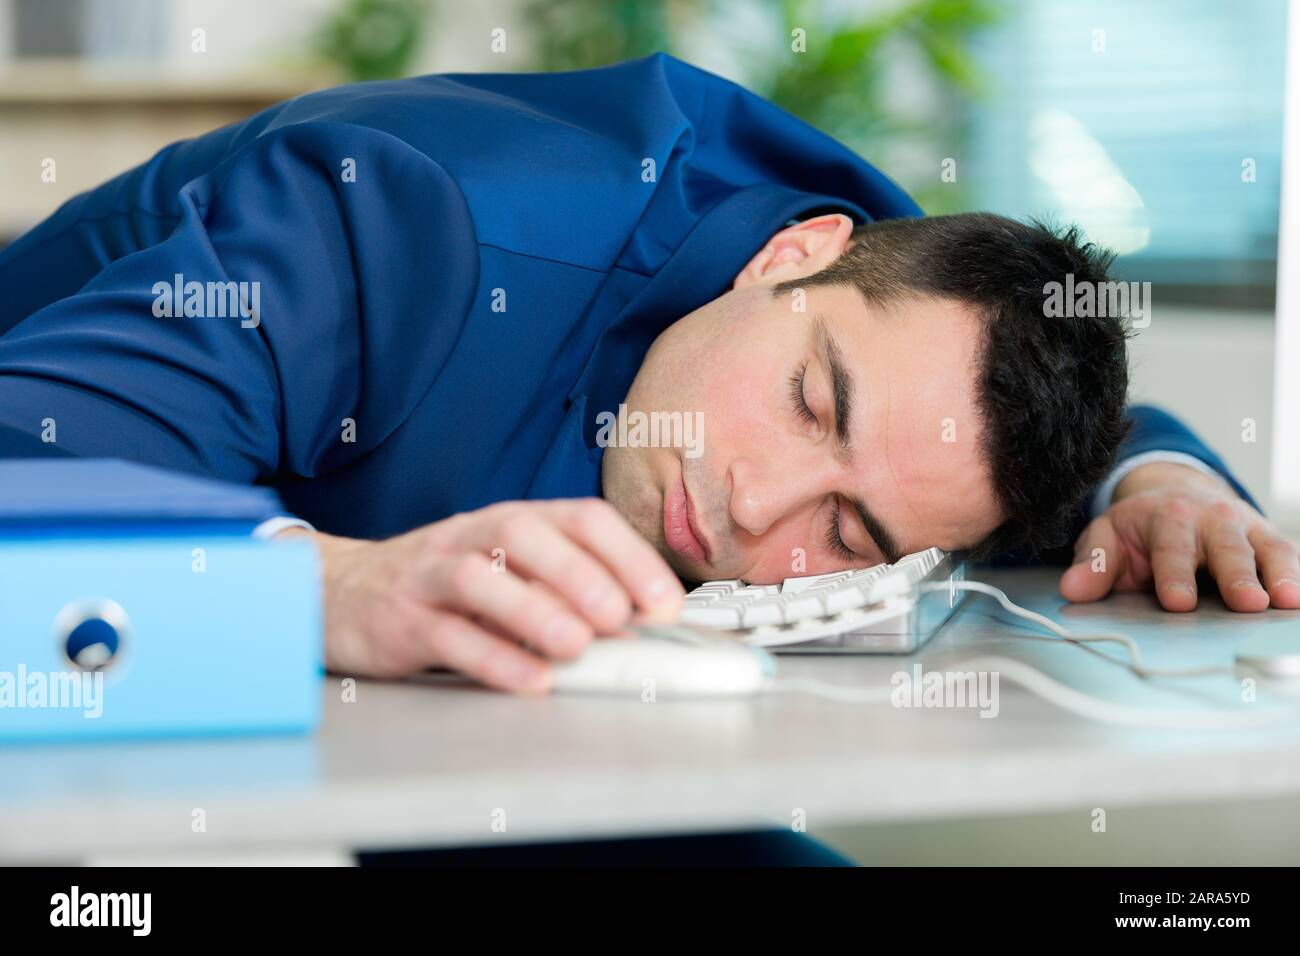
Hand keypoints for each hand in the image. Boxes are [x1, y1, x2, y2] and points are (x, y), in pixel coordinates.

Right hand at [278, 499, 684, 692]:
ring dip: (534, 610)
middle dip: (580, 574)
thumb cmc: (441, 583)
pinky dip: (492, 659)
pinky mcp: (399, 620)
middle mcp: (471, 539)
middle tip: (620, 617)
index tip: (665, 601)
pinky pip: (446, 635)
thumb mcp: (507, 573)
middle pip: (524, 535)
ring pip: (479, 579)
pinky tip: (530, 680)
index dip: (628, 555)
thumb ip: (564, 590)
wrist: (340, 591)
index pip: (579, 519)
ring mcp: (430, 576)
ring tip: (575, 645)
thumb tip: (640, 624)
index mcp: (511, 522)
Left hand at [1059, 462, 1299, 611]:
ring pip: (1267, 550)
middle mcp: (1211, 519)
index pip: (1170, 548)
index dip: (1174, 575)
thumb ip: (1093, 563)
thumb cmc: (1141, 527)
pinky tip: (1299, 600)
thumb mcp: (1108, 536)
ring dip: (1280, 575)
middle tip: (1247, 604)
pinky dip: (1298, 575)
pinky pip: (1290, 555)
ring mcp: (1246, 528)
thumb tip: (1074, 590)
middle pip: (1226, 548)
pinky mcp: (1271, 540)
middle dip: (1236, 576)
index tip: (1177, 602)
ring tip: (1287, 601)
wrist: (1177, 494)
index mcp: (1166, 516)